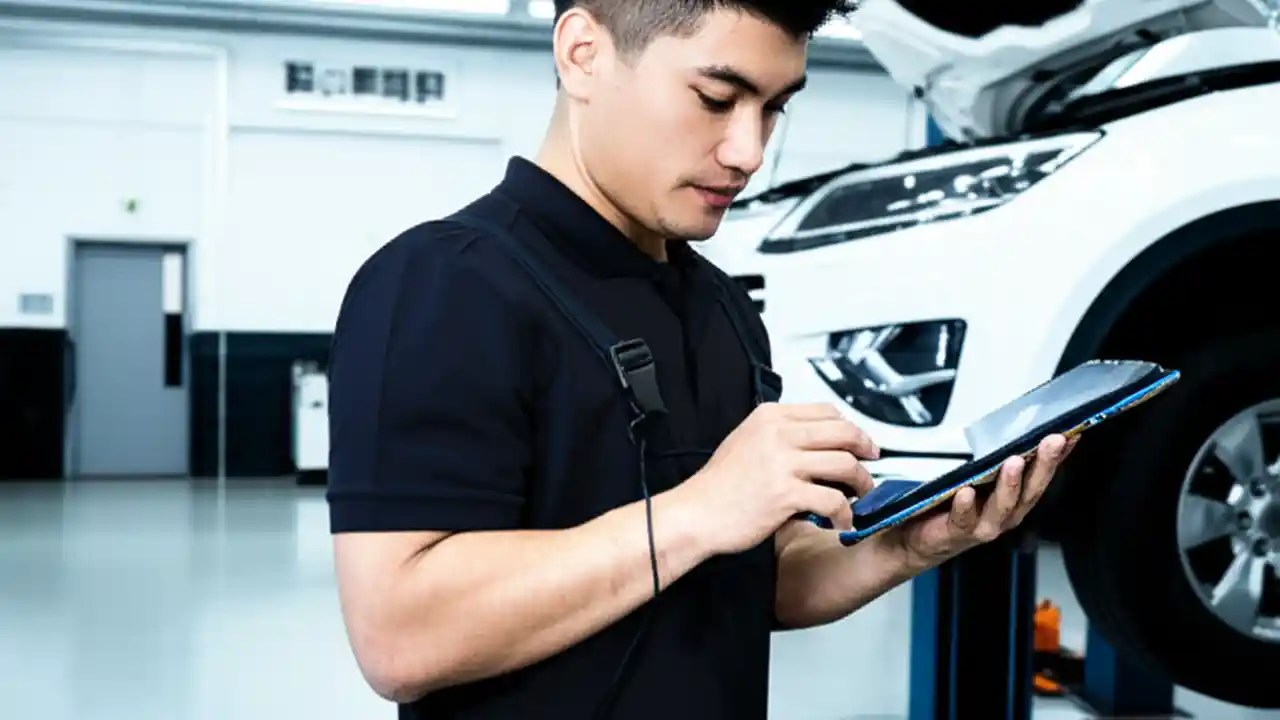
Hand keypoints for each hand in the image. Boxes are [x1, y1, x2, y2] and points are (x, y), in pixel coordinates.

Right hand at [678, 403, 878, 555]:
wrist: (695, 514)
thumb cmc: (718, 486)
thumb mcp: (746, 441)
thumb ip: (780, 435)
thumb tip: (817, 441)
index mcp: (770, 417)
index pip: (826, 412)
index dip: (850, 428)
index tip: (859, 443)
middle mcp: (778, 434)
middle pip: (843, 432)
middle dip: (865, 450)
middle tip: (871, 465)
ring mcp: (782, 463)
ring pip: (844, 464)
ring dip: (861, 483)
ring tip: (861, 497)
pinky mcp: (786, 493)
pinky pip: (833, 499)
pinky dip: (845, 513)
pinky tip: (843, 522)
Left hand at [881, 433, 1079, 571]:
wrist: (914, 538)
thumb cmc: (949, 506)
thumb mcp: (976, 477)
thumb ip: (994, 459)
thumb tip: (1015, 429)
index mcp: (1013, 499)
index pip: (1041, 475)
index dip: (1058, 457)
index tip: (1071, 435)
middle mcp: (1004, 514)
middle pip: (1030, 489)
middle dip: (1043, 465)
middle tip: (1052, 441)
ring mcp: (982, 525)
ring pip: (1002, 506)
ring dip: (1010, 484)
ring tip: (1013, 462)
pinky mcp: (956, 532)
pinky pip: (963, 519)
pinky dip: (966, 506)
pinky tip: (967, 492)